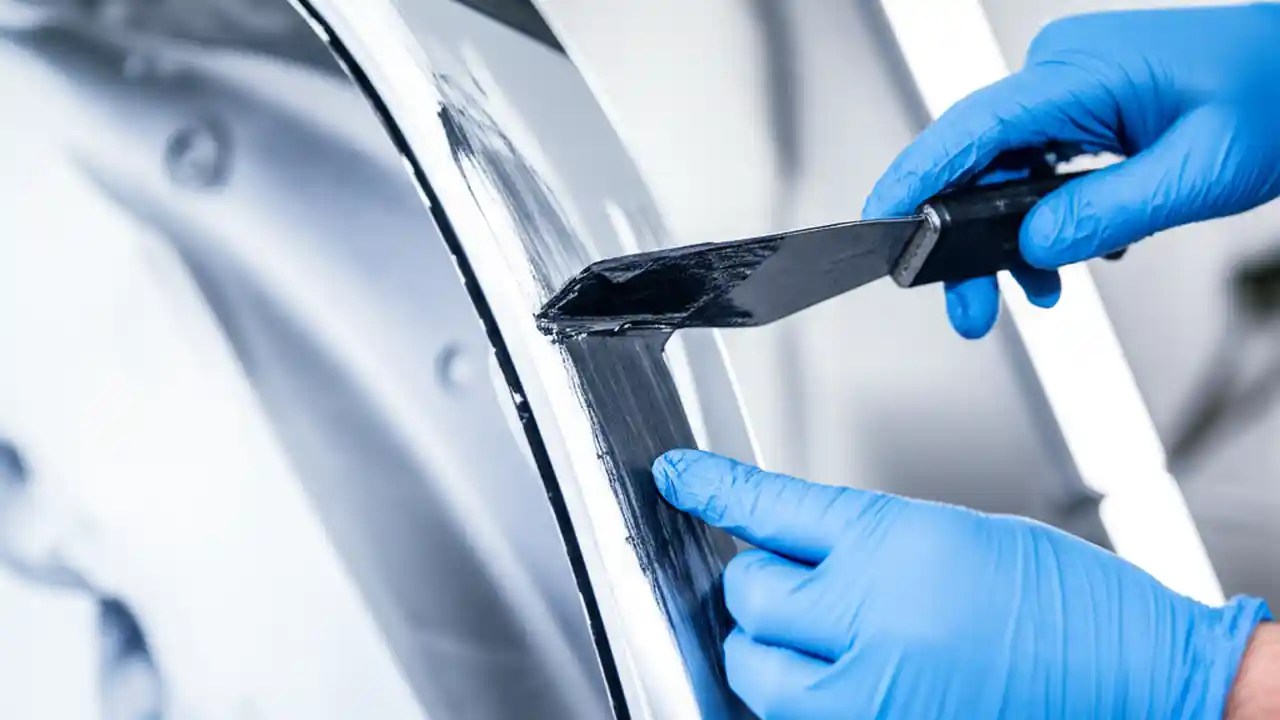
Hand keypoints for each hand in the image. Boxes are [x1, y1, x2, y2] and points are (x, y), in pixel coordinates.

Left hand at [653, 449, 1270, 718]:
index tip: (679, 476)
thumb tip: (787, 541)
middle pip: (747, 592)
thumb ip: (859, 540)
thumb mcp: (949, 534)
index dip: (710, 485)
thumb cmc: (1064, 605)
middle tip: (798, 584)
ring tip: (818, 639)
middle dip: (760, 584)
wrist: (1137, 680)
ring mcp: (869, 695)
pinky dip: (799, 697)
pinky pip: (793, 719)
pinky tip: (838, 675)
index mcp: (893, 543)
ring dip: (768, 648)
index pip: (765, 505)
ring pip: (753, 668)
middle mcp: (870, 619)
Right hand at [864, 5, 1279, 338]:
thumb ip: (1108, 211)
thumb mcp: (1200, 171)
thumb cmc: (1277, 94)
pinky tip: (1064, 251)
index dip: (917, 178)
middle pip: (980, 165)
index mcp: (1078, 73)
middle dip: (969, 244)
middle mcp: (1060, 74)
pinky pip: (1038, 166)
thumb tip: (1036, 245)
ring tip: (1035, 291)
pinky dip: (1042, 216)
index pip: (972, 129)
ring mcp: (1069, 88)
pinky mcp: (1082, 106)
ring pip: (1006, 174)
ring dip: (1010, 239)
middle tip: (971, 310)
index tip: (880, 221)